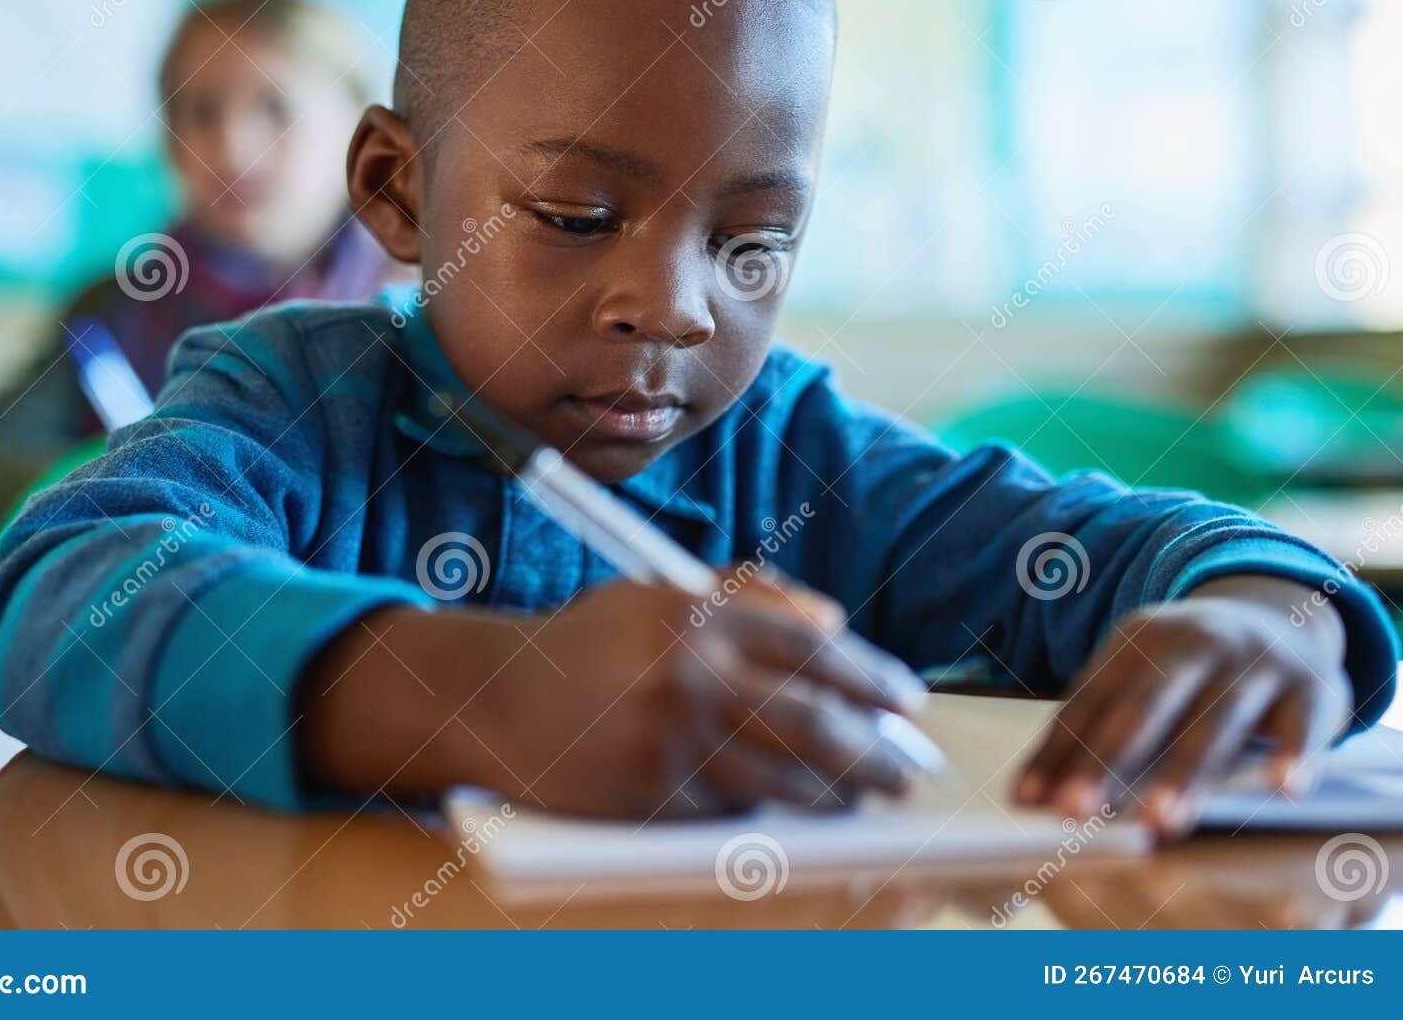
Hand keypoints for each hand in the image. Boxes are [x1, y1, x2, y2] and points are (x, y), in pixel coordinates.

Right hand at [468, 573, 928, 818]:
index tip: (906, 702)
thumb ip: (751, 595)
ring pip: (784, 779)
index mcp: (697, 613)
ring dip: (837, 794)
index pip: (814, 647)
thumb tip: (836, 623)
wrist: (498, 696)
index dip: (873, 679)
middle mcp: (688, 673)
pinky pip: (731, 810)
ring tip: (864, 796)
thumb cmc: (593, 643)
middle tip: (906, 768)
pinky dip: (764, 810)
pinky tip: (786, 806)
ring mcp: (669, 739)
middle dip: (876, 752)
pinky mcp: (650, 796)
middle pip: (816, 722)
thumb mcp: (662, 593)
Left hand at [1013, 574, 1351, 838]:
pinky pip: (1298, 725)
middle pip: (1143, 707)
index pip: (1089, 701)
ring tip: (1160, 823)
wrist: (1280, 616)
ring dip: (1185, 774)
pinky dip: (1290, 755)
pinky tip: (1281, 787)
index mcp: (1136, 640)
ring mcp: (1250, 661)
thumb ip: (1093, 732)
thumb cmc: (1189, 670)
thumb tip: (1031, 799)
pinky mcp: (1306, 686)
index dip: (1058, 752)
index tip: (1029, 801)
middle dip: (1106, 760)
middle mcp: (1191, 643)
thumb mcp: (1140, 679)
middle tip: (1076, 812)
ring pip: (1214, 721)